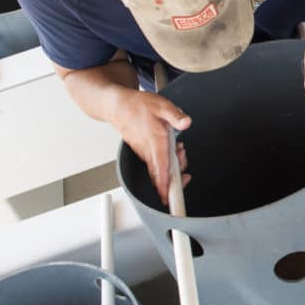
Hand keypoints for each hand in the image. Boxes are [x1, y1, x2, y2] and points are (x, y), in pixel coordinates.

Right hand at [110, 87, 191, 205]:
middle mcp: (148, 151)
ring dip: (173, 165)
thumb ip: (176, 115)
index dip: (165, 185)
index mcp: (154, 142)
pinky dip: (166, 161)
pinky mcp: (143, 152)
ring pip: (159, 169)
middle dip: (176, 174)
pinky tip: (171, 148)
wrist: (118, 106)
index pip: (161, 169)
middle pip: (161, 174)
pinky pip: (156, 163)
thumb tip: (186, 122)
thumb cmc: (138, 106)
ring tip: (179, 149)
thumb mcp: (162, 105)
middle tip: (182, 155)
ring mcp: (144, 153)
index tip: (169, 198)